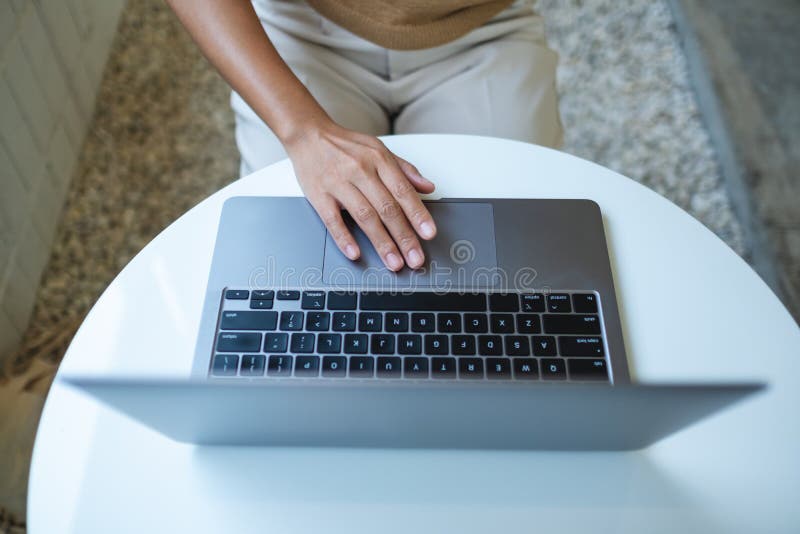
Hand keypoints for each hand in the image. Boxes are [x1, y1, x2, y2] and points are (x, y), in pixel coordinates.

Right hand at [285, 121, 436, 270]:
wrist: (308, 134)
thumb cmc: (345, 145)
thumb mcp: (379, 149)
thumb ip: (405, 170)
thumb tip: (428, 187)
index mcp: (378, 160)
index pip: (403, 191)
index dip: (418, 215)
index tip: (428, 234)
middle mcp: (360, 171)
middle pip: (387, 208)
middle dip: (404, 236)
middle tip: (415, 258)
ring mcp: (338, 183)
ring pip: (365, 216)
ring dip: (382, 242)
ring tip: (393, 261)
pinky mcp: (318, 195)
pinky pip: (332, 220)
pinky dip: (344, 238)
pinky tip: (356, 253)